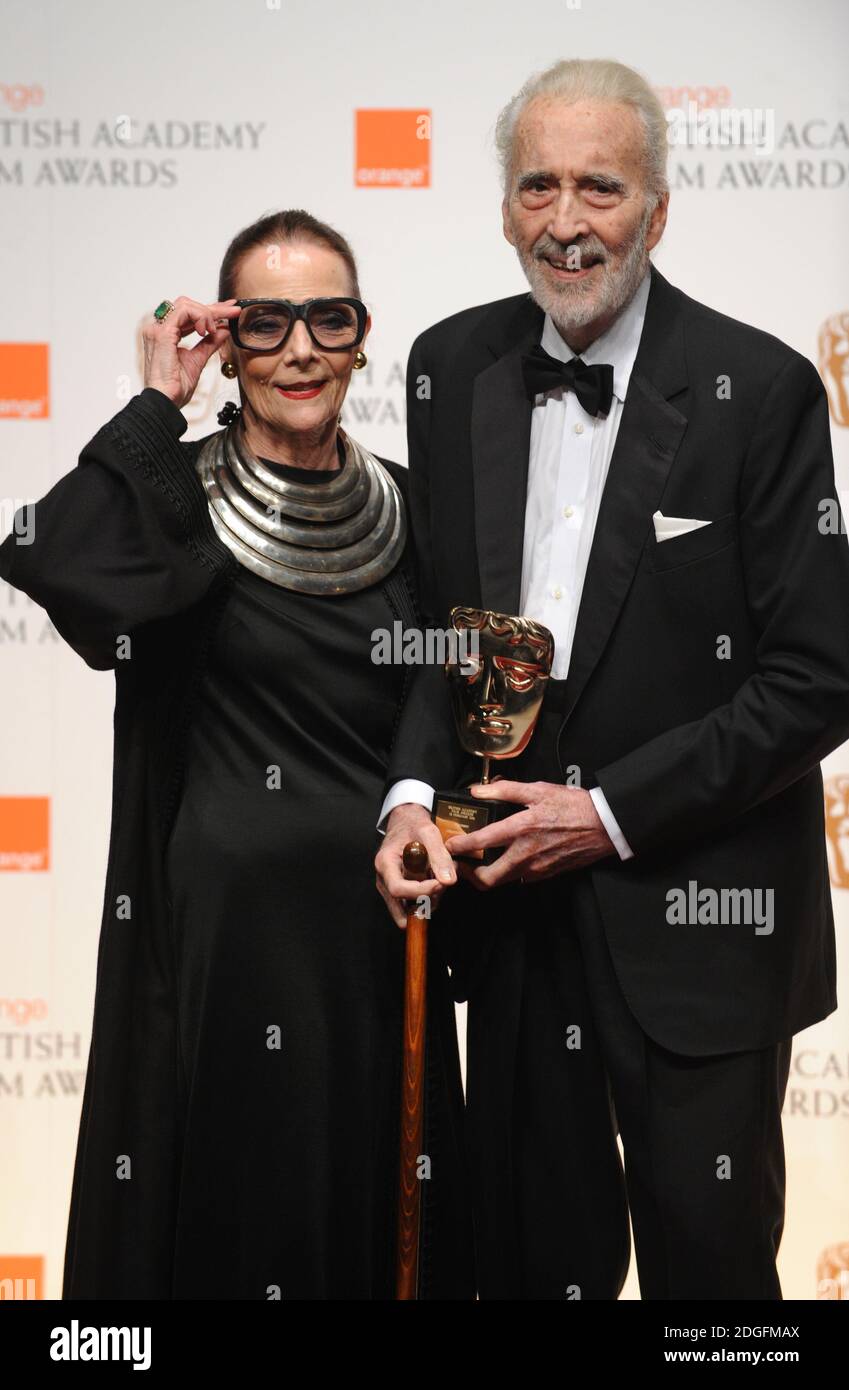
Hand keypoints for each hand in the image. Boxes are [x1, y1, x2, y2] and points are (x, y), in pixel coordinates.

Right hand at [142, 295, 241, 407]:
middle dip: (213, 308)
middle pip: (187, 305)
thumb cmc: (174, 388)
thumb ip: (209, 344)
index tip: (229, 311)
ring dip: (207, 313)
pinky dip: (200, 317)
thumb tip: (223, 332)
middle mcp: (158, 329)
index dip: (210, 311)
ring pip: (185, 304)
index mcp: (165, 335)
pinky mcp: (162, 333)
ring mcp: (158, 329)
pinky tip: (207, 330)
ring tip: (215, 330)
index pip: (188, 314)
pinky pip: (184, 311)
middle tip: (233, 312)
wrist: (165, 402)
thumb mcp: (197, 361)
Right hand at [374, 802, 456, 928]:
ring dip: (428, 901)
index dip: (420, 891)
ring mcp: (389, 885)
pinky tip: (436, 883)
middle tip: (441, 886)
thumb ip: (439, 855)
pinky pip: (412, 903)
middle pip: (400, 905)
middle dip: (425, 902)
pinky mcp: (399, 888)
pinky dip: (427, 898)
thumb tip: (448, 881)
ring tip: (441, 880)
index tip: (440, 883)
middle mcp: (383, 878)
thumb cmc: (413, 824)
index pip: (398, 889)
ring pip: (408, 908)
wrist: (406, 821)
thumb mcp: (428, 832)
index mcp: (385, 863)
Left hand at [444, 781, 615, 889]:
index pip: (481, 842)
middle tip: (461, 863)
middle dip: (469, 875)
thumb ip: (505, 790)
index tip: (449, 844)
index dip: (460, 846)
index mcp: (521, 829)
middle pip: (488, 878)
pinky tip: (507, 859)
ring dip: (488, 875)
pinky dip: (509, 872)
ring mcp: (536, 868)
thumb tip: (479, 790)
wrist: (604, 826)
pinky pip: (521, 878)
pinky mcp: (546, 874)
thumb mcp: (538, 790)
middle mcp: (526, 853)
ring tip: (479, 862)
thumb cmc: (573, 805)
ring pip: (503, 881)